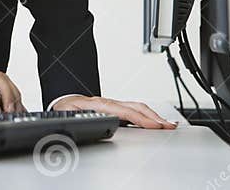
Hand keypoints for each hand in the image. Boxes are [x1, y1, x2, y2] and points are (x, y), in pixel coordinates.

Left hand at [51, 95, 176, 128]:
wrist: (60, 102)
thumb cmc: (63, 110)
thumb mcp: (65, 115)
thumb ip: (76, 120)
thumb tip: (85, 124)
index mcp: (97, 104)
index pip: (123, 111)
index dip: (139, 118)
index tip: (154, 126)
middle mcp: (107, 102)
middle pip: (135, 107)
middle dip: (153, 117)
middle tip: (168, 126)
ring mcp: (112, 104)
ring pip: (137, 107)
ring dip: (153, 116)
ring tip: (168, 125)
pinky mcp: (115, 108)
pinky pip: (134, 110)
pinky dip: (147, 115)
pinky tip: (155, 122)